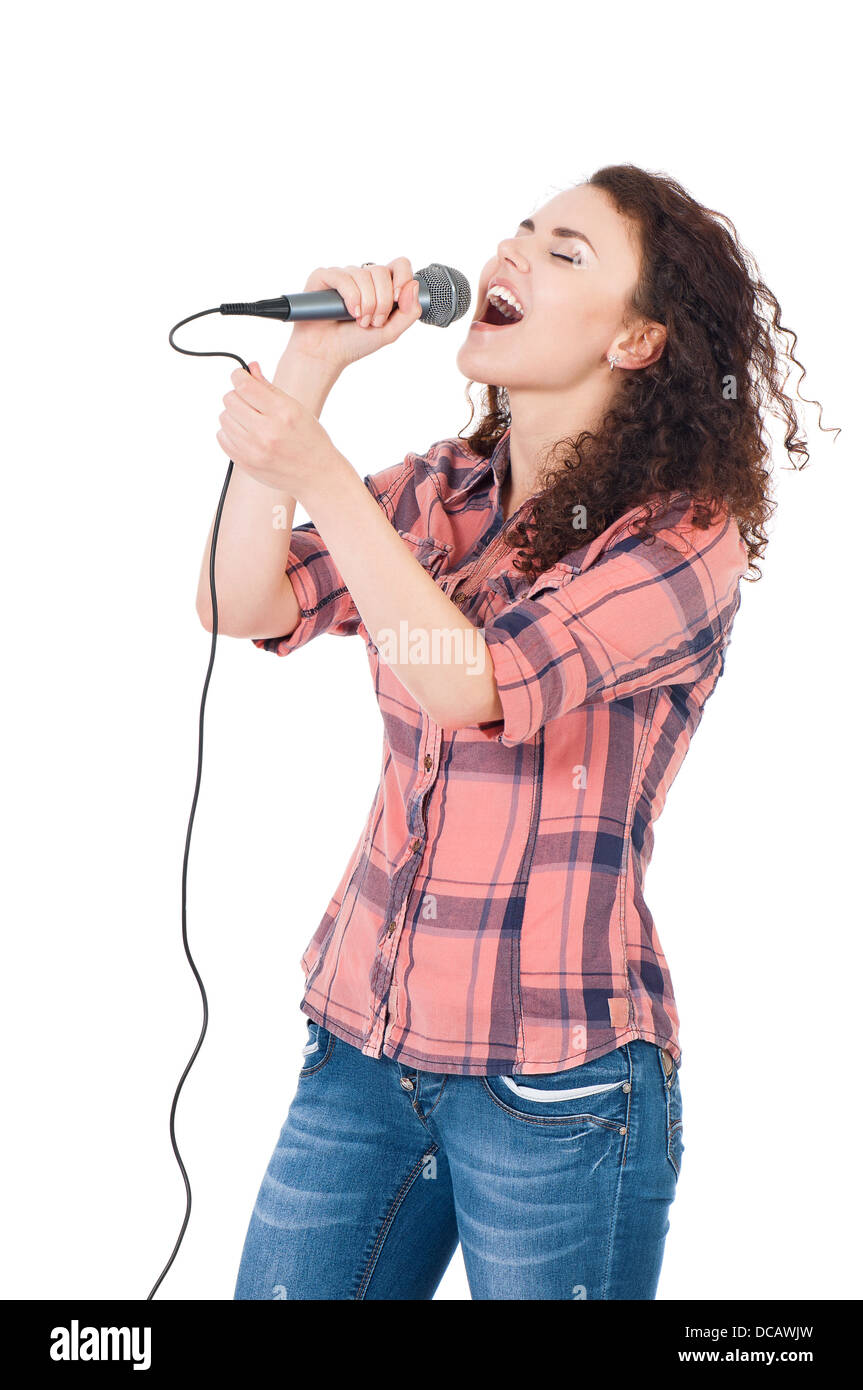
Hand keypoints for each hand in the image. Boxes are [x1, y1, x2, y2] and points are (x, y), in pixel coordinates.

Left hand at [216, 362, 339, 494]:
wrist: (317, 476)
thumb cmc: (310, 440)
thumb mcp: (296, 408)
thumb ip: (269, 388)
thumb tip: (250, 368)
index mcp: (282, 413)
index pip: (244, 386)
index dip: (238, 376)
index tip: (240, 376)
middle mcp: (266, 432)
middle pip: (230, 400)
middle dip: (238, 396)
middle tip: (251, 402)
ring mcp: (254, 450)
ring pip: (224, 418)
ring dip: (234, 414)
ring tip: (250, 420)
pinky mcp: (245, 463)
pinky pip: (222, 437)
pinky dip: (230, 432)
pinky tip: (246, 434)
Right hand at [285, 258, 420, 370]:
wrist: (326, 354)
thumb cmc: (354, 342)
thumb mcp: (390, 332)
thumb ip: (409, 312)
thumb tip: (414, 285)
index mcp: (379, 286)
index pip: (399, 265)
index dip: (402, 278)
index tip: (397, 300)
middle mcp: (361, 277)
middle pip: (381, 271)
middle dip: (382, 301)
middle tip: (373, 322)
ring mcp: (342, 275)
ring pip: (363, 275)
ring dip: (366, 303)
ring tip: (360, 321)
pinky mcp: (323, 277)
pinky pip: (343, 277)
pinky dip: (351, 297)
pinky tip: (351, 312)